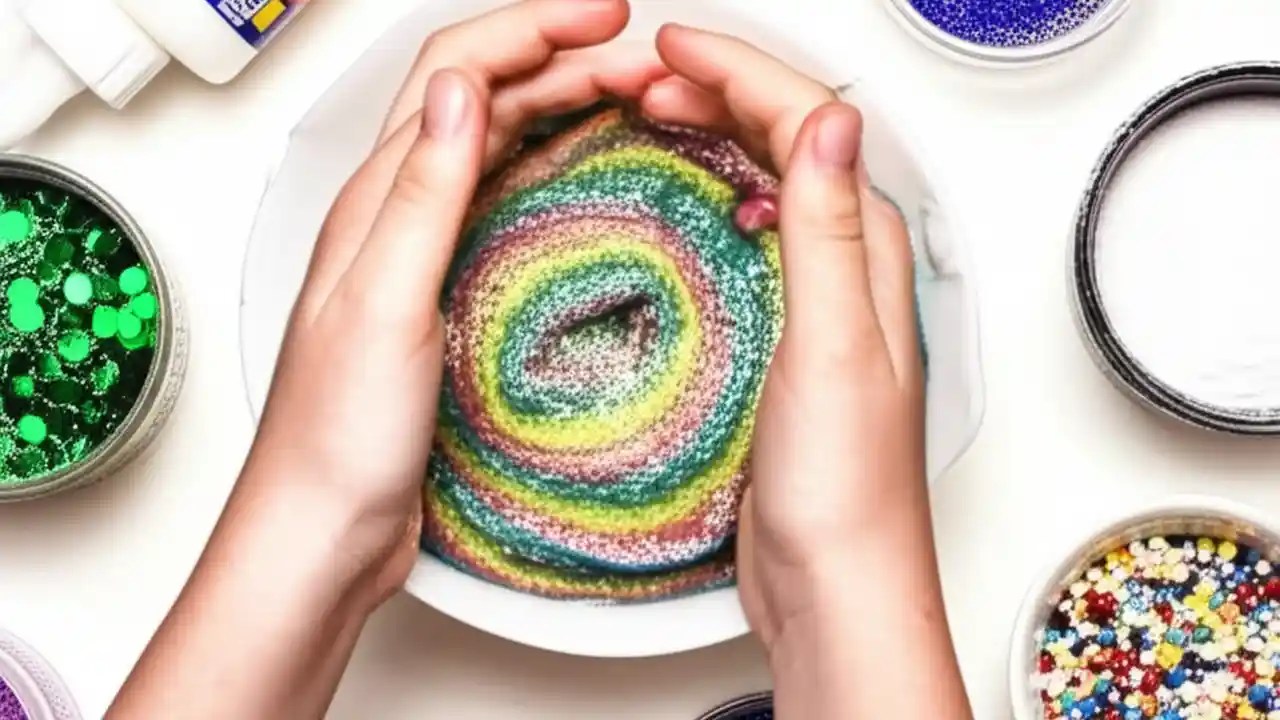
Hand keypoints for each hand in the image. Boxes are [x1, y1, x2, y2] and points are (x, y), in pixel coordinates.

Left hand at [246, 0, 665, 611]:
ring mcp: (422, 253)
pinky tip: (581, 176)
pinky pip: (502, 207)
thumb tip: (460, 88)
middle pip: (482, 98)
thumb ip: (422, 193)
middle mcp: (396, 214)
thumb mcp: (383, 304)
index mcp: (376, 200)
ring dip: (559, 105)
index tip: (606, 17)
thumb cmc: (336, 437)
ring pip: (495, 146)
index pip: (456, 72)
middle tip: (638, 55)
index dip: (532, 27)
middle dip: (561, 57)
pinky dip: (549, 171)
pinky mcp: (446, 296)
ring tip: (626, 95)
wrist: (322, 527)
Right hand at [643, 25, 968, 718]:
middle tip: (650, 71)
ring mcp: (818, 297)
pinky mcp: (786, 335)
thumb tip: (830, 120)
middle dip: (723, 86)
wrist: (836, 585)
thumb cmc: (844, 490)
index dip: (739, 69)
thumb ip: (831, 232)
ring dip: (721, 132)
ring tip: (661, 111)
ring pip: (771, 181)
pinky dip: (717, 193)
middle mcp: (851, 264)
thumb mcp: (832, 348)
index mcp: (869, 250)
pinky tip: (695, 200)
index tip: (671, 47)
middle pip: (790, 140)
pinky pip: (754, 234)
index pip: (808, 124)